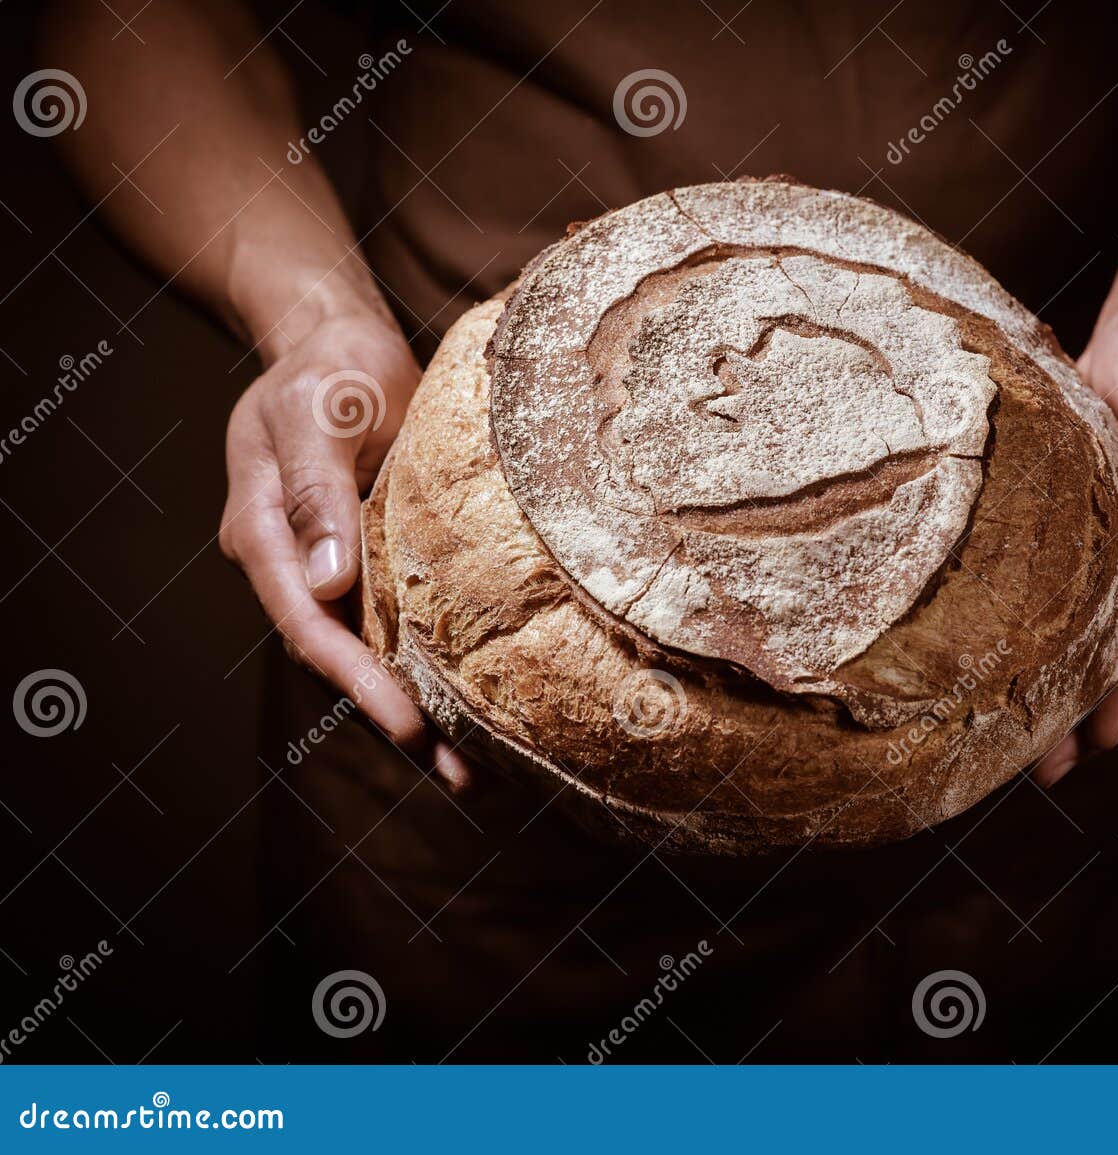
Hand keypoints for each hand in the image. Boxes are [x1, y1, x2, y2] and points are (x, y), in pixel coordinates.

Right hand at [218, 309, 470, 788]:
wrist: (339, 342)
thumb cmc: (329, 367)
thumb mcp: (320, 412)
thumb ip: (317, 491)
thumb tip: (327, 583)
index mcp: (263, 532)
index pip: (307, 623)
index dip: (356, 679)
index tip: (407, 725)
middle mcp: (293, 562)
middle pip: (337, 656)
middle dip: (391, 718)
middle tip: (457, 774)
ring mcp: (331, 566)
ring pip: (367, 650)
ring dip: (414, 708)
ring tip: (472, 769)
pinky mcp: (370, 559)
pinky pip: (394, 623)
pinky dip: (427, 665)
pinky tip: (470, 703)